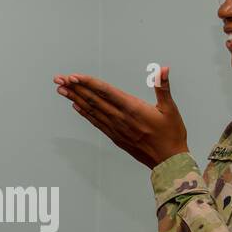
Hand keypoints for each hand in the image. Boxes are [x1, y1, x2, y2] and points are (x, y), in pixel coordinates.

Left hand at [54, 66, 188, 168]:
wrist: (168, 162)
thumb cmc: (171, 134)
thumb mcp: (170, 109)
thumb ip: (163, 87)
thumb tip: (162, 69)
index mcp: (132, 108)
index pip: (105, 91)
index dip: (88, 83)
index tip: (74, 76)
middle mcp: (120, 118)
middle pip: (93, 100)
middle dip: (75, 88)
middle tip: (59, 79)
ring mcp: (116, 129)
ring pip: (92, 110)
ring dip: (75, 98)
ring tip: (61, 89)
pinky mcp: (115, 137)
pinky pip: (96, 123)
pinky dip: (84, 113)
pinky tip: (75, 106)